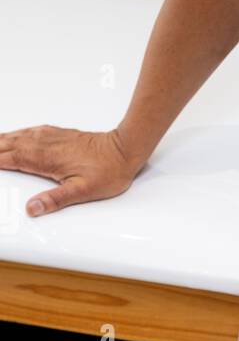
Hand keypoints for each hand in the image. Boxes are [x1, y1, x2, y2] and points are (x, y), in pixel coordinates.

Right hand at [0, 125, 143, 214]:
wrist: (124, 150)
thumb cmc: (108, 171)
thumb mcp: (82, 191)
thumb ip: (55, 199)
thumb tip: (32, 208)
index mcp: (45, 159)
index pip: (8, 159)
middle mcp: (44, 144)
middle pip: (7, 145)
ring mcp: (50, 137)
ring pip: (15, 136)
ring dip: (0, 141)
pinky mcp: (57, 133)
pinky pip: (28, 132)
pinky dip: (14, 134)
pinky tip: (12, 136)